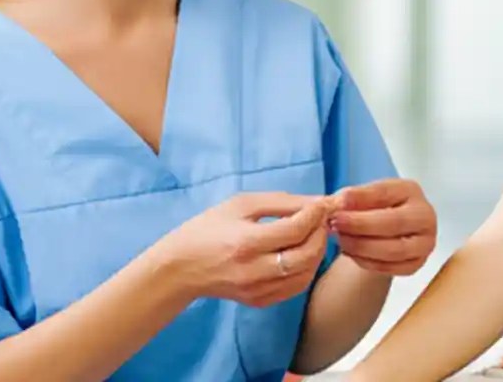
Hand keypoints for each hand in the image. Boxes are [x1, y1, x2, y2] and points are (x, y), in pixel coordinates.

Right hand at [158, 192, 334, 307]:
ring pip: (306, 273)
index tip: (322, 203)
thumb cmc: (207, 229)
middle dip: (321, 233)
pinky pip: (296, 287)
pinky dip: (307, 268)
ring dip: (317, 251)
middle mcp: (254, 270)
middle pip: (306, 254)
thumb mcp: (239, 205)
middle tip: (322, 219)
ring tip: (313, 234)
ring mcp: (258, 290)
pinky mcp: (260, 301)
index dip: (316, 214)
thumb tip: (315, 202)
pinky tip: (302, 253)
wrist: (180, 268)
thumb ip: (279, 202)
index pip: (295, 229)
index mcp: (246, 242)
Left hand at [328, 178, 436, 275]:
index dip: (361, 198)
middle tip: (336, 223)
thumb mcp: (365, 196)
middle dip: (360, 224)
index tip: (339, 202)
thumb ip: (352, 198)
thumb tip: (337, 204)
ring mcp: (424, 242)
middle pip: (394, 222)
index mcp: (410, 191)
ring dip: (361, 246)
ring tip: (340, 239)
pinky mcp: (417, 264)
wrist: (386, 230)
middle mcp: (424, 216)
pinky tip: (351, 252)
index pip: (386, 193)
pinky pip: (391, 268)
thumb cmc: (376, 208)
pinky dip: (367, 262)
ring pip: (394, 250)